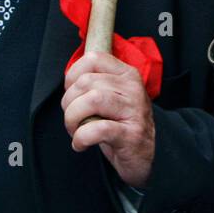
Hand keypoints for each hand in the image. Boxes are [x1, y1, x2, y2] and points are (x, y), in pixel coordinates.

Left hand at [61, 52, 155, 188]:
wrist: (144, 154)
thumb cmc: (121, 124)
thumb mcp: (112, 97)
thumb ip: (95, 84)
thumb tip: (69, 81)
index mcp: (127, 74)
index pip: (94, 58)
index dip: (73, 75)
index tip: (72, 93)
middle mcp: (132, 88)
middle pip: (86, 82)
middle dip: (68, 103)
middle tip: (73, 119)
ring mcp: (134, 111)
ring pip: (91, 100)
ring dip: (73, 118)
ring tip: (75, 130)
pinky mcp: (131, 135)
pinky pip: (98, 129)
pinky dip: (81, 137)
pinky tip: (81, 144)